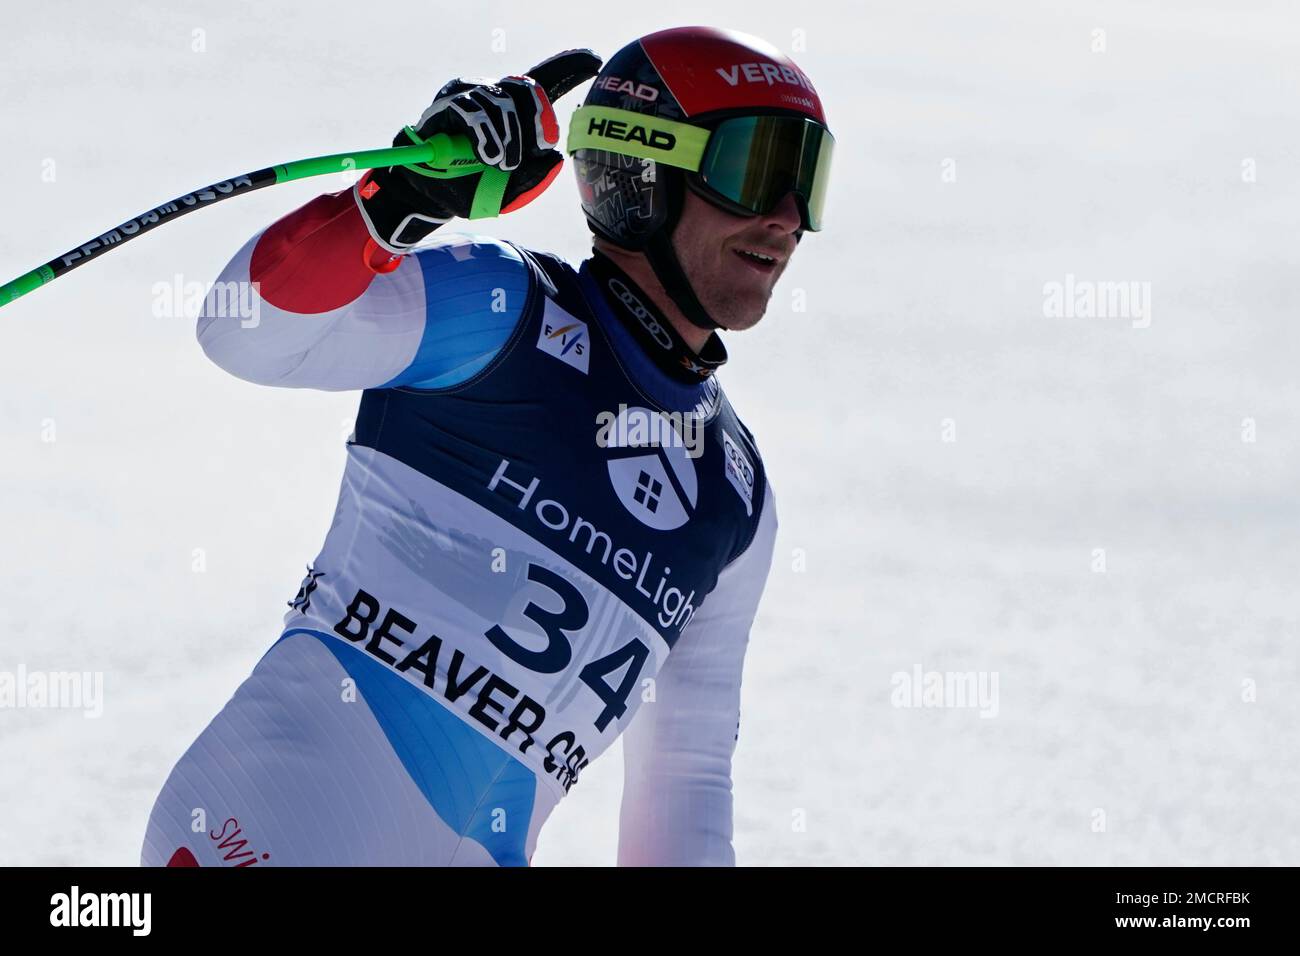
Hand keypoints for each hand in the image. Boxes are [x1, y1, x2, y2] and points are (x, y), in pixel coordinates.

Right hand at [355, 49, 601, 257]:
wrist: (429, 193)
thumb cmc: (469, 188)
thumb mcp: (507, 193)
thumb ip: (532, 180)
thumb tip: (555, 158)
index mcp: (516, 114)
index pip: (546, 82)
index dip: (570, 67)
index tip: (595, 59)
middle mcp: (496, 96)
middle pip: (530, 88)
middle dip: (537, 120)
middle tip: (531, 150)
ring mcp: (473, 93)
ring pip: (503, 101)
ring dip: (508, 137)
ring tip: (500, 163)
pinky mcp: (451, 99)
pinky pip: (474, 108)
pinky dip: (485, 135)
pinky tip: (486, 155)